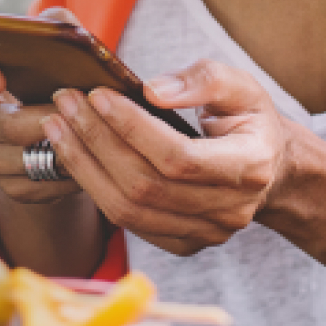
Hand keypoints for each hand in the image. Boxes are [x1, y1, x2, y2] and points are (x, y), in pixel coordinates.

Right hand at [0, 9, 90, 207]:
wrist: (55, 132)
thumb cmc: (50, 80)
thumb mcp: (50, 51)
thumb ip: (51, 29)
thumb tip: (57, 24)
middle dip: (36, 118)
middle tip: (69, 111)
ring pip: (21, 159)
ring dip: (57, 148)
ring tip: (88, 135)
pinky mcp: (11, 188)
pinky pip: (39, 184)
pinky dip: (65, 173)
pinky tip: (88, 159)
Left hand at [43, 58, 298, 255]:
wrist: (268, 169)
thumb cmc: (248, 120)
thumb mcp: (242, 86)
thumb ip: (202, 80)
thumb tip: (152, 91)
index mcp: (250, 166)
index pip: (178, 157)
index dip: (132, 128)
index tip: (97, 94)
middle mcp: (229, 210)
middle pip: (146, 186)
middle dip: (97, 141)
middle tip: (65, 103)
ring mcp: (205, 234)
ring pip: (129, 210)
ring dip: (85, 166)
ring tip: (58, 127)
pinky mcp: (183, 244)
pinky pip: (127, 222)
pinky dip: (95, 187)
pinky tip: (75, 154)